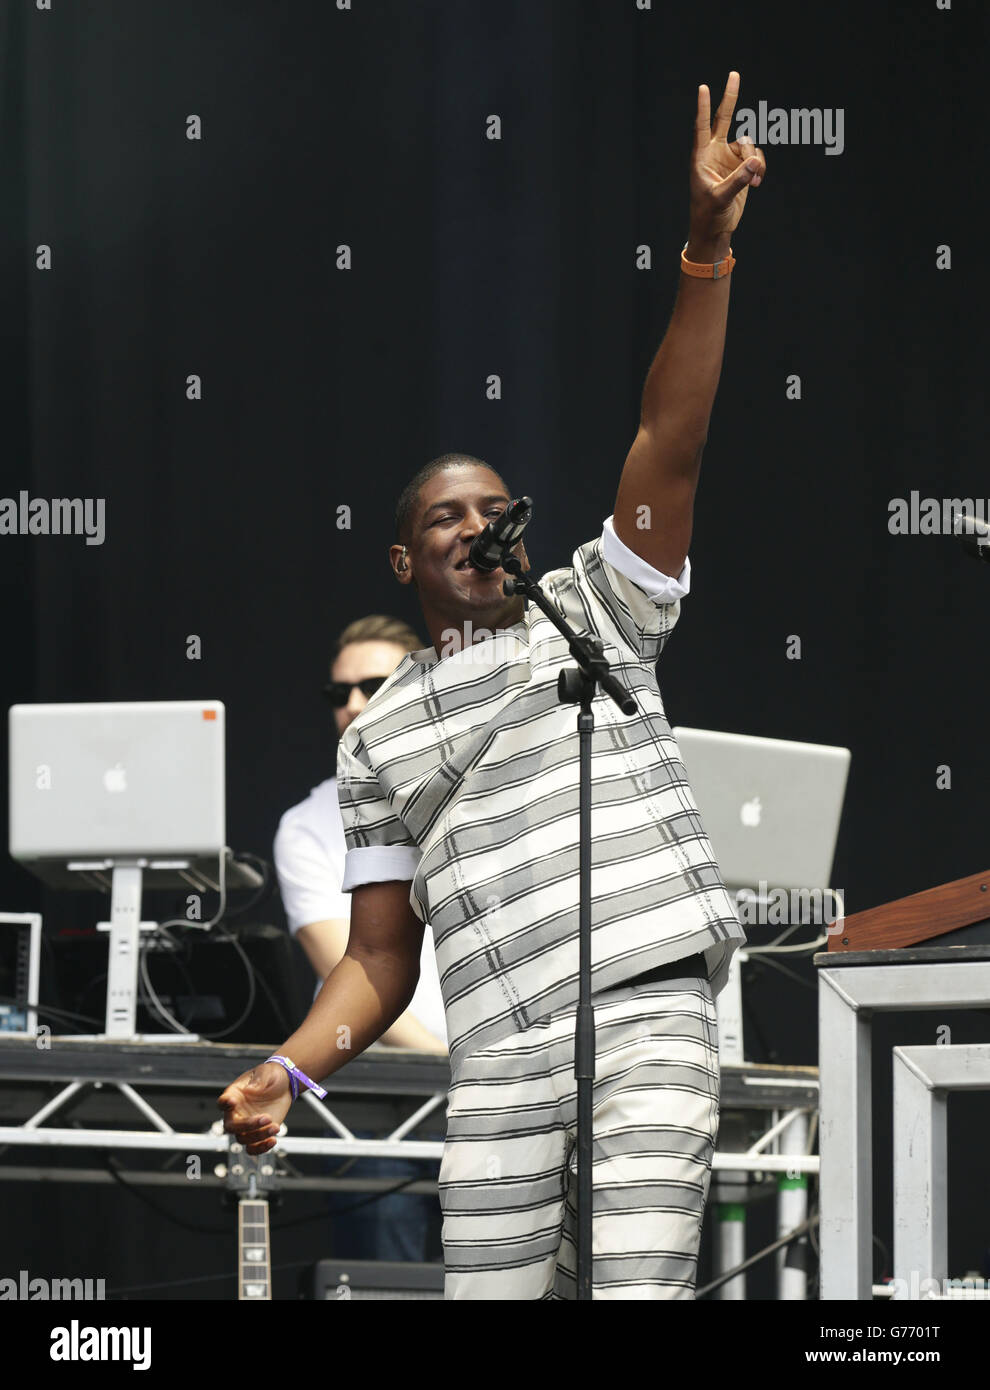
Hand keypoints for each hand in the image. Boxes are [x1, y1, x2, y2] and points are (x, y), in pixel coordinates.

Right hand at [218, 1062, 292, 1155]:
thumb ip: (258, 1080)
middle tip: (266, 1118)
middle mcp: (237, 1112)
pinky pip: (253, 1148)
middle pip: (231, 1126)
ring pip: (243, 1139)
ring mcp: (246, 1125)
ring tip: (276, 1127)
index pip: (222, 1102)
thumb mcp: (266, 1072)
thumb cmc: (271, 1075)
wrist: (285, 1085)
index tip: (232, 1102)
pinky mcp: (258, 1133)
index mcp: (235, 1095)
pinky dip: (261, 1148)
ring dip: (259, 1136)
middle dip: (247, 1125)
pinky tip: (272, 1140)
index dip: (224, 1104)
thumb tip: (250, 1090)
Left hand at [688, 71, 765, 256]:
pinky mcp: (742, 167)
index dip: (704, 108)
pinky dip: (759, 168)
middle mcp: (715, 152)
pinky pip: (756, 157)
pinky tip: (756, 184)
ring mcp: (729, 158)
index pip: (702, 128)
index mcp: (701, 158)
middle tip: (734, 74)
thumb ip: (737, 181)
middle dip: (730, 97)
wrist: (716, 228)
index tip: (703, 88)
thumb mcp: (720, 198)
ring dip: (755, 159)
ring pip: (749, 144)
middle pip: (724, 119)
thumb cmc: (708, 214)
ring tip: (754, 182)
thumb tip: (754, 164)